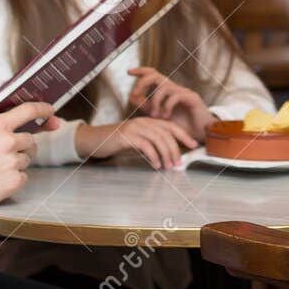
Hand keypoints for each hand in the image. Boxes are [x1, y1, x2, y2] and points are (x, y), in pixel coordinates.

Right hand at [0, 101, 55, 207]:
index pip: (29, 111)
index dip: (42, 109)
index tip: (49, 111)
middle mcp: (8, 143)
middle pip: (30, 139)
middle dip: (22, 143)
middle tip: (4, 151)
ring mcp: (12, 163)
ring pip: (26, 158)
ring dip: (16, 161)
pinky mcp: (14, 182)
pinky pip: (23, 176)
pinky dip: (14, 178)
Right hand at [76, 116, 197, 168]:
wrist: (94, 140)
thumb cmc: (116, 142)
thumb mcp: (136, 140)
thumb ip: (150, 144)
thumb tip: (167, 155)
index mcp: (147, 121)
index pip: (170, 126)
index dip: (183, 135)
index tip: (193, 144)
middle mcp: (142, 122)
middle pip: (166, 133)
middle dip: (176, 148)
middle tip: (178, 163)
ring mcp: (134, 128)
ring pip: (158, 138)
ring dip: (166, 154)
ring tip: (168, 166)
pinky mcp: (126, 136)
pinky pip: (145, 145)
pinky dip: (153, 156)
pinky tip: (156, 164)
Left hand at [126, 67, 211, 140]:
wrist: (203, 133)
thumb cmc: (184, 125)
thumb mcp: (161, 116)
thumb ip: (148, 106)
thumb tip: (132, 97)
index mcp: (168, 91)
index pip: (154, 74)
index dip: (141, 71)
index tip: (129, 72)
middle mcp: (175, 88)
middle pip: (156, 75)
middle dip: (142, 83)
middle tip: (135, 95)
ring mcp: (184, 92)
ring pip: (164, 87)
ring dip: (155, 101)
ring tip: (155, 115)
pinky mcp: (192, 98)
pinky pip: (175, 96)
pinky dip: (167, 106)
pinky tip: (166, 116)